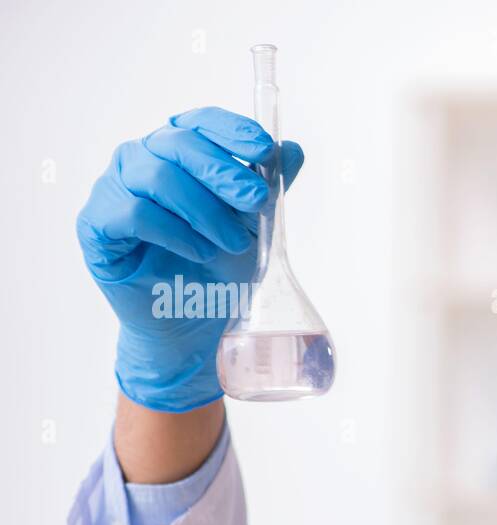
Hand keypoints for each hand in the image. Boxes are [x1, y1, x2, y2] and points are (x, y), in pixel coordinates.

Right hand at [76, 107, 303, 412]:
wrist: (190, 323)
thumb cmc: (217, 271)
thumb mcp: (252, 228)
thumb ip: (267, 188)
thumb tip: (294, 150)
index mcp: (176, 152)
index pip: (199, 122)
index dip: (231, 129)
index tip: (265, 149)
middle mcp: (140, 161)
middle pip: (178, 143)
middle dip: (223, 171)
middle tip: (257, 201)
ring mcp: (113, 189)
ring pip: (157, 176)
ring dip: (204, 211)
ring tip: (232, 244)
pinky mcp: (96, 224)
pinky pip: (133, 213)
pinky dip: (175, 233)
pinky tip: (201, 252)